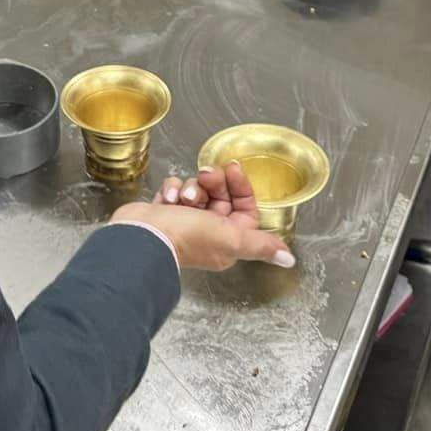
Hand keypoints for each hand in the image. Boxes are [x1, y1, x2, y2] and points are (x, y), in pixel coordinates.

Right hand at [119, 162, 293, 269]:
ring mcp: (185, 221)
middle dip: (212, 182)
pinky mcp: (164, 212)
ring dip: (190, 187)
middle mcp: (208, 232)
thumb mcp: (232, 239)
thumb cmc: (185, 238)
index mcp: (228, 241)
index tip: (232, 170)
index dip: (241, 187)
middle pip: (220, 195)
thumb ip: (261, 246)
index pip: (244, 207)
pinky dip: (171, 189)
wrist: (141, 236)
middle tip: (204, 178)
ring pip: (197, 189)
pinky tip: (168, 198)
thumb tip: (288, 260)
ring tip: (182, 196)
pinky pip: (175, 189)